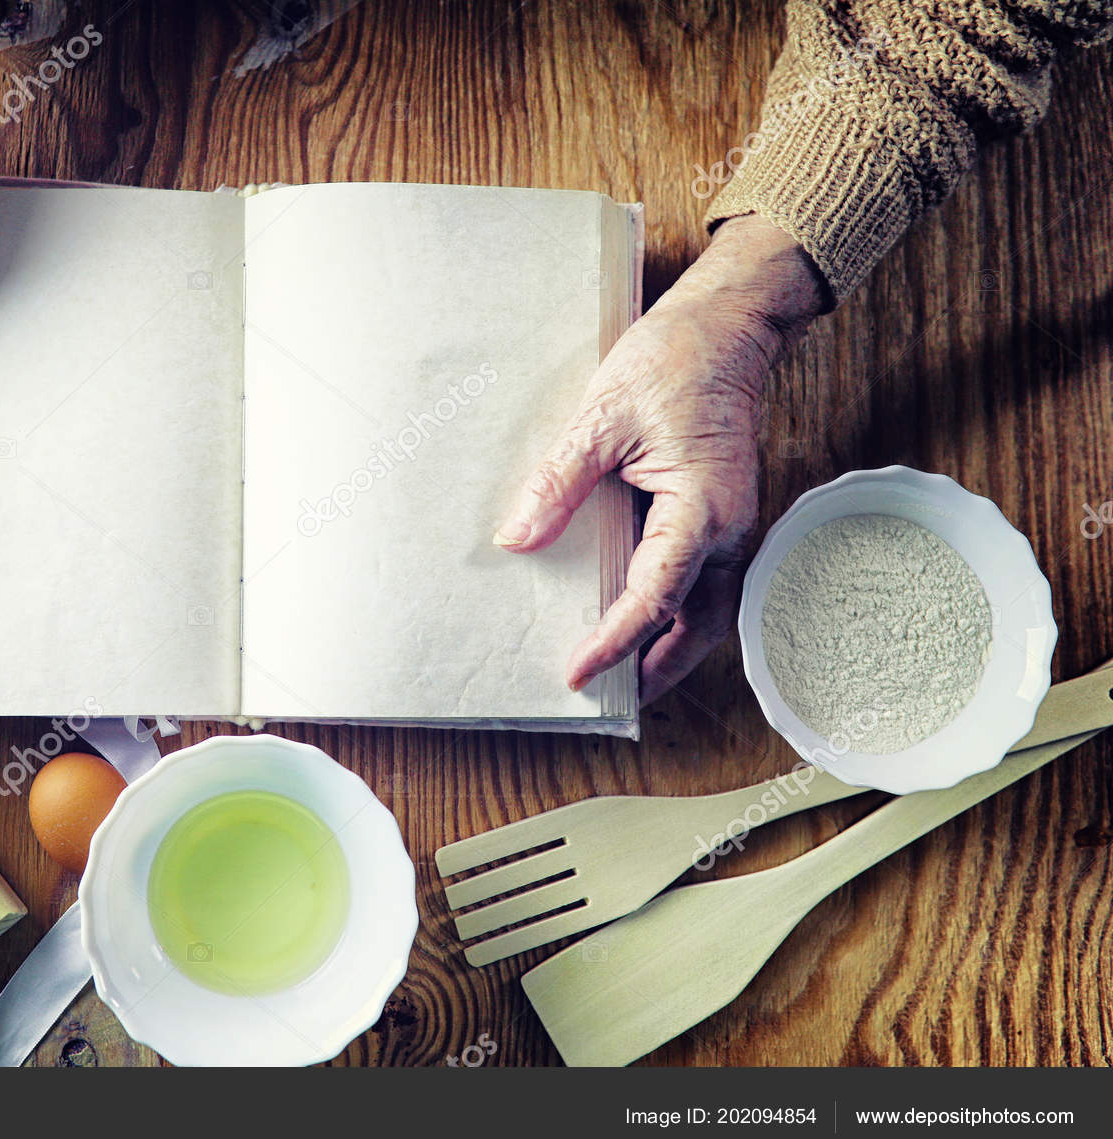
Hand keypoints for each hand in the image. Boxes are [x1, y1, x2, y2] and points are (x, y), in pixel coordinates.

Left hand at [494, 214, 827, 703]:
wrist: (725, 328)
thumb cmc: (672, 362)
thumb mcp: (601, 418)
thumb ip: (560, 483)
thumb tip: (518, 540)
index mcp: (701, 511)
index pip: (655, 599)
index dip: (614, 642)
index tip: (577, 673)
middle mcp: (727, 529)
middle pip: (697, 625)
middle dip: (656, 668)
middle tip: (608, 700)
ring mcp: (730, 524)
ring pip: (708, 609)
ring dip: (671, 647)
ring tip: (625, 677)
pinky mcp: (720, 515)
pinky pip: (703, 580)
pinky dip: (677, 612)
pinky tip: (642, 621)